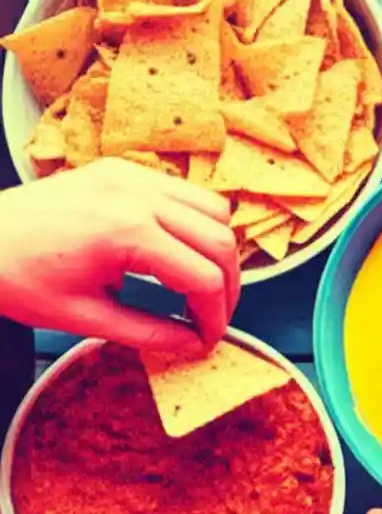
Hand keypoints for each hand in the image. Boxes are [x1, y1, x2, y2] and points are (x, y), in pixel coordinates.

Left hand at [0, 158, 237, 351]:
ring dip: (218, 250)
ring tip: (201, 283)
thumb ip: (148, 332)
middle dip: (228, 286)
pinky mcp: (124, 169)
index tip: (208, 339)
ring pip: (214, 211)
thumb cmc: (16, 277)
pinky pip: (185, 192)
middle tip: (213, 317)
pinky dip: (196, 223)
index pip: (204, 278)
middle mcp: (137, 195)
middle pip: (221, 242)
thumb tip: (191, 344)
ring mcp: (132, 175)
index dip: (215, 316)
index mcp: (126, 233)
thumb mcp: (83, 317)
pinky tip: (179, 250)